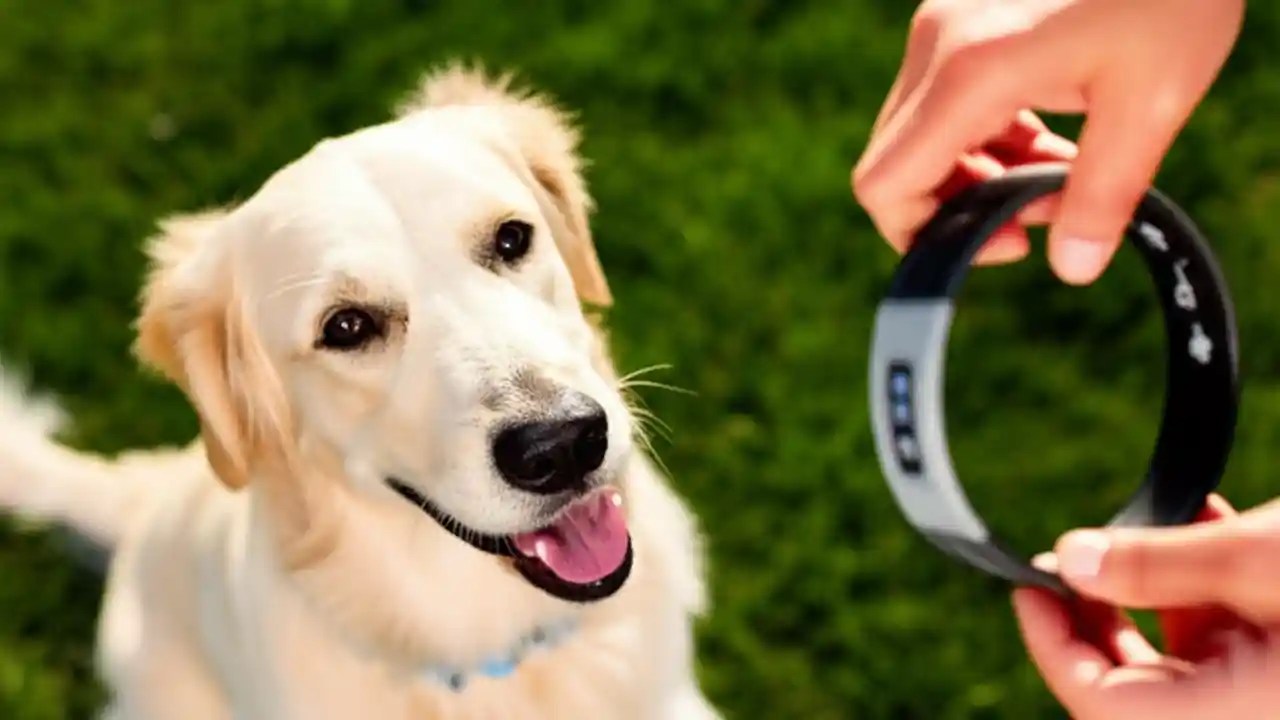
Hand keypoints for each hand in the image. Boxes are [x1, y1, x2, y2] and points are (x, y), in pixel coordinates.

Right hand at [854, 0, 1244, 284]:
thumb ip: (1105, 193)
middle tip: (1045, 212)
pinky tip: (1055, 136)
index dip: (924, 236)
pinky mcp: (961, 16)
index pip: (885, 185)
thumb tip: (1074, 269)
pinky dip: (987, 135)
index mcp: (969, 70)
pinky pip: (946, 98)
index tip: (1003, 243)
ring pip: (922, 133)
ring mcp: (944, 24)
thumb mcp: (1154, 100)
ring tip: (1063, 175)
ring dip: (980, 172)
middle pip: (897, 163)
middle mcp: (937, 44)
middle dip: (962, 206)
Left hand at [1012, 495, 1279, 718]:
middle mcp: (1250, 716)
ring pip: (1179, 660)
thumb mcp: (1260, 560)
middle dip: (1092, 614)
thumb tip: (1071, 560)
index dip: (1052, 644)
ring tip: (1136, 521)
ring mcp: (1265, 693)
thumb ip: (1161, 565)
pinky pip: (1223, 638)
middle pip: (1133, 686)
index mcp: (1237, 717)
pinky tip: (1198, 516)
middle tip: (1068, 555)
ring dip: (1149, 587)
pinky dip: (1201, 583)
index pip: (1102, 705)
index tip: (1029, 586)